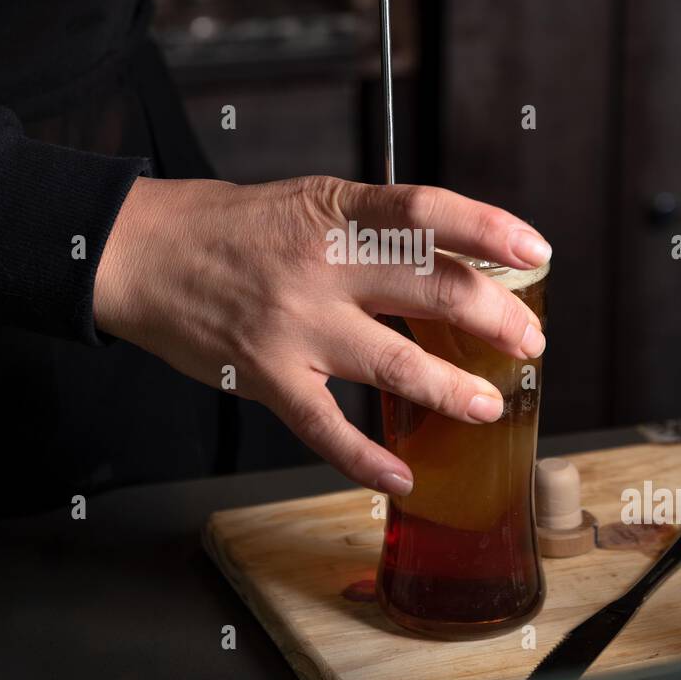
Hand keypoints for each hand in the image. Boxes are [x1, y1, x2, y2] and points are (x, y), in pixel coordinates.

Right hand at [94, 175, 549, 493]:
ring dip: (452, 389)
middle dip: (495, 319)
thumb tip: (452, 261)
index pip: (428, 211)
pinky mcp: (267, 376)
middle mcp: (322, 265)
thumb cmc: (233, 227)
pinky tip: (402, 477)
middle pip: (432, 288)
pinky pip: (327, 428)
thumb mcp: (311, 202)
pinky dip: (368, 459)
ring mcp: (295, 325)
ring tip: (489, 405)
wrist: (145, 253)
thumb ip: (374, 229)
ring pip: (395, 363)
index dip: (489, 229)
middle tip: (529, 341)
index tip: (535, 250)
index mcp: (337, 212)